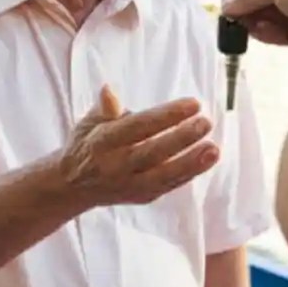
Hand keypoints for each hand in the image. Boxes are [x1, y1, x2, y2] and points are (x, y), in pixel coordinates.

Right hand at [58, 85, 218, 206]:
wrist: (73, 187)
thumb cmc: (87, 145)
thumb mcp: (88, 122)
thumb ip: (105, 108)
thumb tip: (109, 90)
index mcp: (103, 142)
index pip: (138, 126)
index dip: (166, 116)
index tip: (193, 104)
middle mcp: (115, 166)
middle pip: (153, 152)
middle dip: (182, 138)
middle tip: (206, 122)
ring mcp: (129, 184)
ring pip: (163, 175)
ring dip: (191, 163)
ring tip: (213, 149)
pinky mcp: (140, 197)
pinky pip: (167, 186)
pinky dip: (187, 175)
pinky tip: (205, 161)